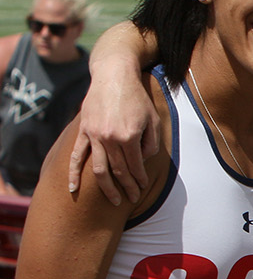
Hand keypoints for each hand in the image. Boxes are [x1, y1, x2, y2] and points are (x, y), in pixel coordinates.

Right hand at [66, 68, 162, 204]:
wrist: (113, 76)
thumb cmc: (137, 98)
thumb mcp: (152, 120)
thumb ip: (150, 143)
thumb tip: (142, 161)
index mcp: (129, 136)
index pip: (135, 166)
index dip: (140, 179)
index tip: (143, 187)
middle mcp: (110, 138)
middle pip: (118, 171)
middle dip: (127, 187)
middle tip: (132, 199)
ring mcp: (94, 136)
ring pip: (98, 169)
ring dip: (107, 188)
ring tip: (114, 202)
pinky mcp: (83, 132)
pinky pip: (76, 156)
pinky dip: (74, 174)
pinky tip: (73, 189)